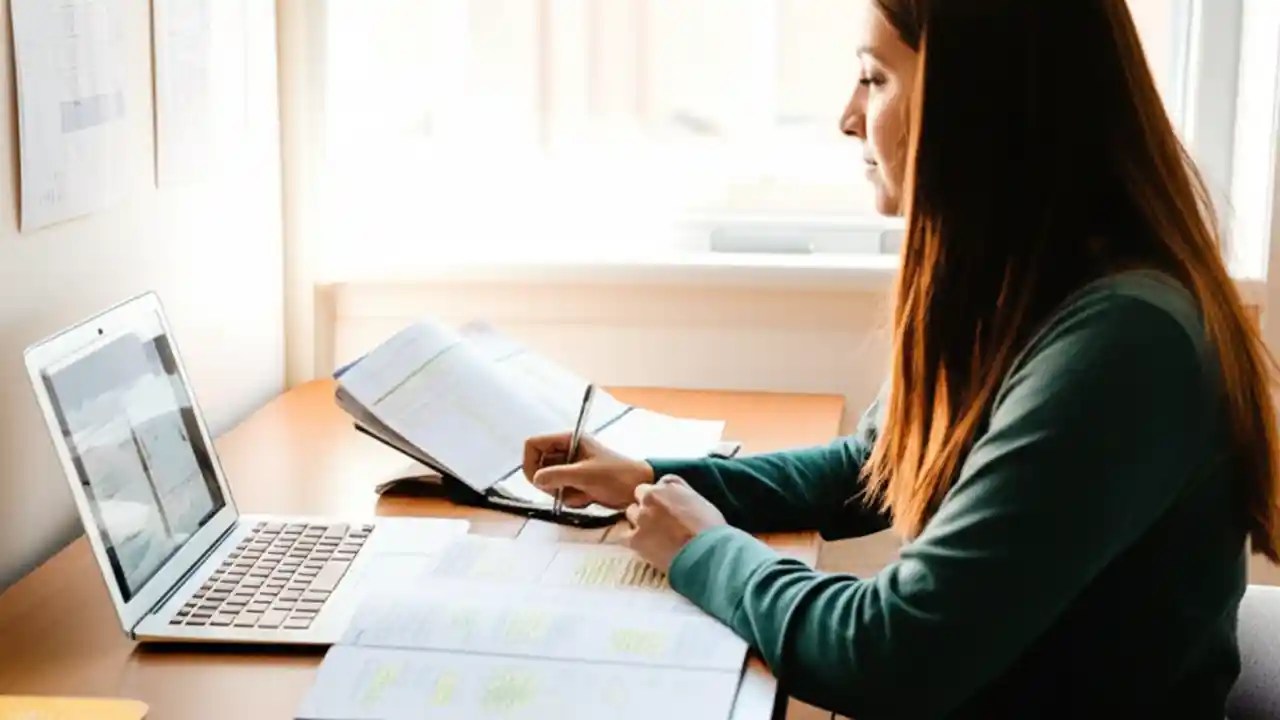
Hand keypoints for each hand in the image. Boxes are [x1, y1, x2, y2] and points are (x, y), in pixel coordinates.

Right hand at [523, 433, 653, 508]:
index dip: (529, 461)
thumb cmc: (616, 475)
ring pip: (549, 481)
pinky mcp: (577, 481)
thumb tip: (535, 479)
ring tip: (581, 493)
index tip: (536, 480)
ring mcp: (571, 467)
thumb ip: (558, 475)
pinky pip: (561, 491)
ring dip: (561, 492)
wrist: (638, 488)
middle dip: (548, 482)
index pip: (534, 444)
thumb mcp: (585, 475)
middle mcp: (567, 451)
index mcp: (568, 440)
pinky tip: (587, 498)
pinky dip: (571, 498)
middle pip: (539, 465)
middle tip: (561, 491)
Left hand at [624, 475, 726, 573]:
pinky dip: (629, 538)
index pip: (660, 484)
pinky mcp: (634, 538)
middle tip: (659, 521)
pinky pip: (622, 534)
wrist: (706, 554)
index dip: (664, 497)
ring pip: (631, 513)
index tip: (669, 507)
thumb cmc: (710, 530)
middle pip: (641, 494)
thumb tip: (679, 500)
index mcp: (670, 485)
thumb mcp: (701, 502)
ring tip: (652, 535)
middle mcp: (652, 496)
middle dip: (648, 505)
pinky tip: (641, 545)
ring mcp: (641, 517)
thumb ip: (684, 495)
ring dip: (638, 521)